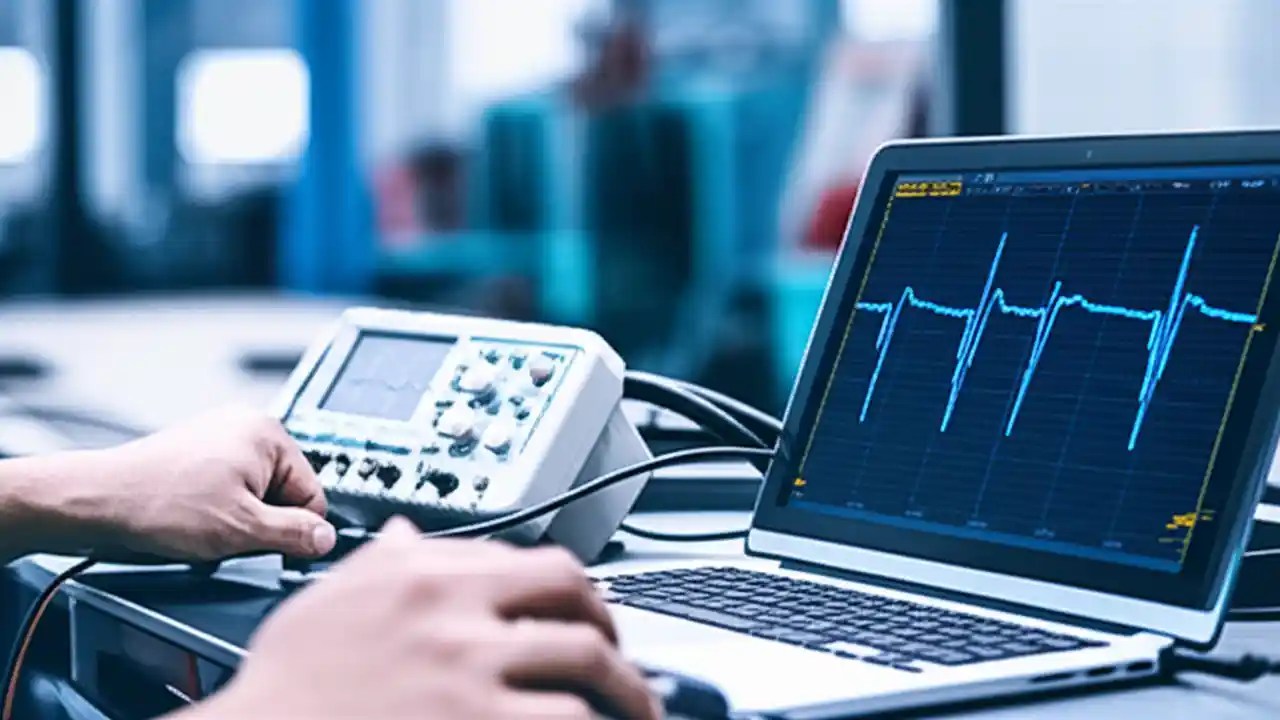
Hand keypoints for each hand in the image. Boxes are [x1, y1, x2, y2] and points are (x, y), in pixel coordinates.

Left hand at [93, 406, 334, 560]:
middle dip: (261, 519)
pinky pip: (229, 487)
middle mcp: (247, 426)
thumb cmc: (159, 504)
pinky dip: (217, 507)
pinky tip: (193, 516)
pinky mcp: (198, 451)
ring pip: (256, 493)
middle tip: (227, 531)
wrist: (98, 501)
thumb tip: (326, 539)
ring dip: (238, 515)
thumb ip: (295, 534)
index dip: (292, 527)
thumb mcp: (242, 528)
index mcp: (268, 433)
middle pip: (285, 492)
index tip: (266, 541)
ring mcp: (220, 436)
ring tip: (205, 523)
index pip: (313, 494)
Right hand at [190, 518, 659, 719]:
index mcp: (427, 576)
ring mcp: (470, 675)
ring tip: (638, 708)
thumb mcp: (330, 600)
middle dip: (614, 630)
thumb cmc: (288, 684)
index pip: (534, 561)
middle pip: (575, 600)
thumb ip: (379, 561)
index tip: (587, 611)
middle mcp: (456, 617)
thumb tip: (404, 532)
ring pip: (586, 664)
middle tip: (624, 659)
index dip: (577, 589)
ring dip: (626, 689)